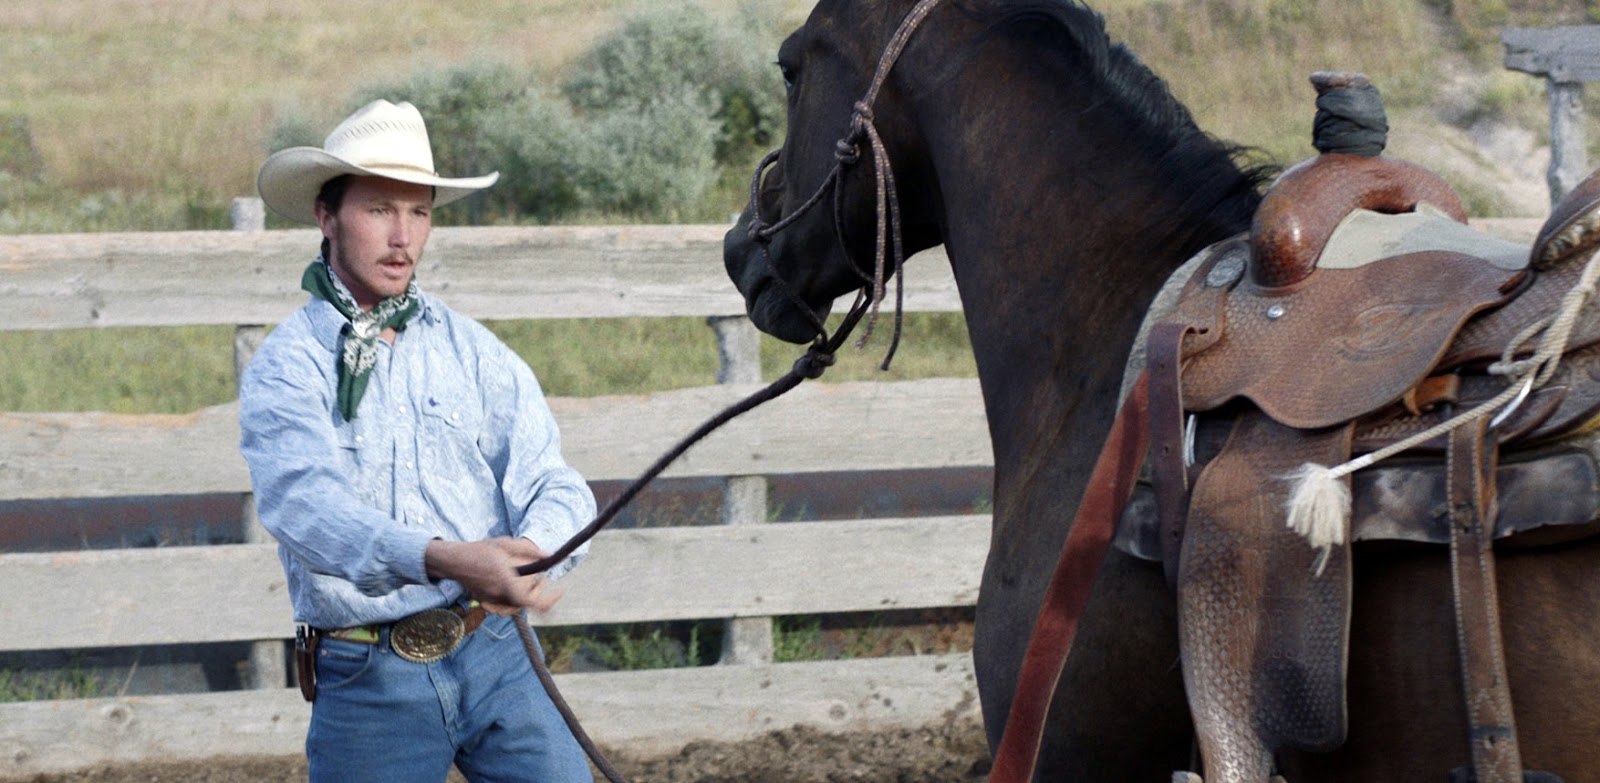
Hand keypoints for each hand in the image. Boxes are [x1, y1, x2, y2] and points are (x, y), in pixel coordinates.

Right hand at [424, 537, 563, 614]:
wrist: (454, 561)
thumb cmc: (480, 550)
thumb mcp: (505, 544)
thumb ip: (528, 550)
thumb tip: (547, 556)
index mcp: (506, 582)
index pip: (533, 602)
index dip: (549, 600)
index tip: (559, 592)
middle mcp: (500, 596)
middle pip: (528, 602)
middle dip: (539, 591)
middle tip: (542, 578)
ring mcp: (493, 601)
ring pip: (518, 604)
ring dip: (527, 594)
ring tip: (528, 579)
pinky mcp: (487, 603)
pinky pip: (507, 604)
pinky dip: (515, 596)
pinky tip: (512, 582)